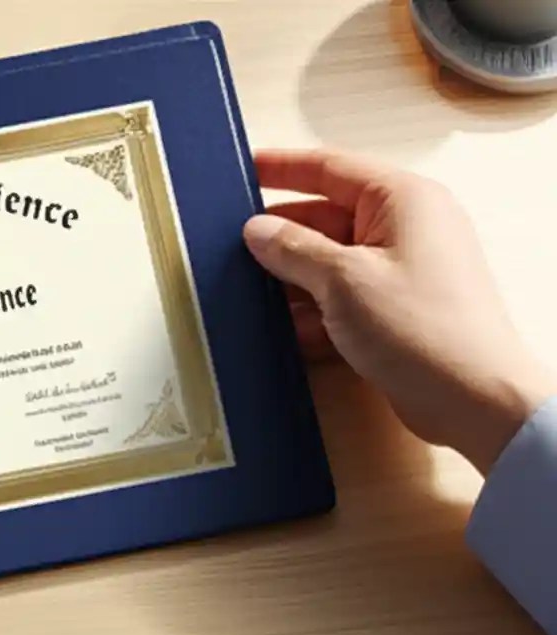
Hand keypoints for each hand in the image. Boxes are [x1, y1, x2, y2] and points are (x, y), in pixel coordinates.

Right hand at [244, 150, 555, 474]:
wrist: (475, 402)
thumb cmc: (420, 328)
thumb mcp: (343, 280)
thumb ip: (293, 249)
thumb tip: (256, 230)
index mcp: (402, 200)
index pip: (330, 167)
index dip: (281, 167)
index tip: (240, 168)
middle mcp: (405, 228)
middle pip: (325, 218)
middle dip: (279, 236)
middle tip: (225, 246)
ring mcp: (400, 271)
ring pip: (328, 262)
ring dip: (289, 279)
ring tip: (240, 291)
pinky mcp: (394, 312)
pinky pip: (340, 298)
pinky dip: (311, 310)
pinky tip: (277, 329)